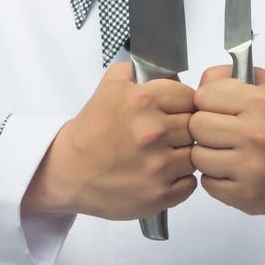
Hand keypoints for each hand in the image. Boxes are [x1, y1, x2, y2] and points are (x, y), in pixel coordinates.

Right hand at [22, 61, 196, 219]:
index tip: (176, 110)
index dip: (184, 103)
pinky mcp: (159, 195)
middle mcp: (153, 132)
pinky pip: (190, 183)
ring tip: (165, 153)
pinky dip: (181, 179)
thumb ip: (139, 70)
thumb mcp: (110, 85)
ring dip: (184, 153)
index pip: (189, 97)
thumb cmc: (92, 129)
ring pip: (195, 154)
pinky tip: (163, 173)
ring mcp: (158, 166)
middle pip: (195, 125)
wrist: (69, 170)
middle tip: (169, 132)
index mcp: (143, 100)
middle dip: (184, 127)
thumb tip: (169, 71)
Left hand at [189, 65, 264, 215]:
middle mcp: (256, 135)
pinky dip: (215, 177)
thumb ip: (230, 76)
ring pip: (198, 157)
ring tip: (226, 150)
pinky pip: (207, 183)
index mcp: (261, 103)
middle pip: (196, 127)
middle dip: (204, 126)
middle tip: (220, 130)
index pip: (203, 96)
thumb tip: (199, 85)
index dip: (206, 101)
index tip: (218, 107)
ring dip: (207, 153)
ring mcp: (251, 169)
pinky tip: (233, 169)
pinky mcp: (247, 197)